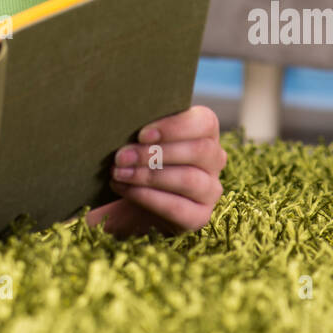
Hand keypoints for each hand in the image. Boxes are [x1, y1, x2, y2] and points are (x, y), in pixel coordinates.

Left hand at [106, 105, 227, 236]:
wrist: (135, 199)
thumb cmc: (139, 158)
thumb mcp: (141, 139)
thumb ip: (141, 128)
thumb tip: (118, 116)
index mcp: (205, 132)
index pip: (205, 122)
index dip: (175, 127)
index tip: (142, 134)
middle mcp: (215, 160)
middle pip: (198, 151)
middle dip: (155, 153)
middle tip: (121, 157)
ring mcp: (210, 190)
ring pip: (189, 179)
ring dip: (149, 175)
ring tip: (119, 173)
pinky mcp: (199, 216)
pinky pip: (178, 207)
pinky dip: (148, 197)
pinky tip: (125, 189)